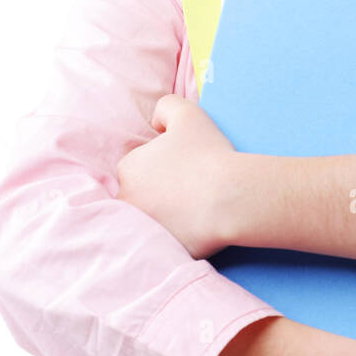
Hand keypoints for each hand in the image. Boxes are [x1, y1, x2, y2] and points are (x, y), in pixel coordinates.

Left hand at [116, 94, 241, 257]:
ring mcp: (142, 227)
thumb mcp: (187, 113)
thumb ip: (165, 107)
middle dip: (157, 193)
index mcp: (128, 168)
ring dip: (163, 215)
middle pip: (139, 195)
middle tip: (187, 191)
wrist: (229, 196)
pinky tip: (195, 227)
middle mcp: (127, 199)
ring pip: (148, 219)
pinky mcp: (159, 248)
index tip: (182, 170)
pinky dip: (176, 235)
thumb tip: (156, 123)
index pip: (138, 167)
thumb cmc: (208, 154)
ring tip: (191, 210)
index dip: (160, 167)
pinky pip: (164, 241)